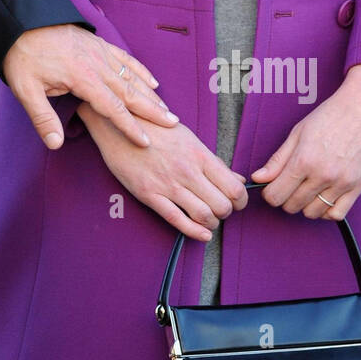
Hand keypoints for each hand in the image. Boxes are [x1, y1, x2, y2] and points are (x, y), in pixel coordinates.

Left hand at [1, 23, 178, 148]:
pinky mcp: (98, 43)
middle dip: (152, 110)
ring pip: (131, 76)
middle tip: (174, 124)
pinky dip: (140, 70)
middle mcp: (97, 64)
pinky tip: (152, 80)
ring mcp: (100, 52)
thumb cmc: (23, 56)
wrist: (22, 20)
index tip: (146, 142)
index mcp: (82, 78)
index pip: (112, 108)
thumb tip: (55, 144)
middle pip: (130, 91)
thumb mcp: (26, 89)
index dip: (130, 127)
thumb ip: (42, 117)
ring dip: (150, 93)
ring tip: (167, 109)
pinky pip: (125, 58)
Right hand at [79, 104, 248, 240]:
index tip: (238, 202)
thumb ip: (213, 161)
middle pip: (222, 205)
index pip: (233, 187)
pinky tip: (202, 234)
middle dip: (227, 213)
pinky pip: (177, 219)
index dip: (241, 200)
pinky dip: (194, 232)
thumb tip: (238, 179)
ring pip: (203, 215)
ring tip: (209, 219)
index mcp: (199, 154)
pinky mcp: (149, 194)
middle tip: (222, 211)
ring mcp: (168, 184)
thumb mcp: (188, 138)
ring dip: (212, 223)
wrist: (119, 125)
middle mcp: (187, 171)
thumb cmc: (155, 129)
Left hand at [251, 63, 360, 219]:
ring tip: (307, 189)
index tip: (272, 187)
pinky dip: (327, 211)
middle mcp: (323, 175)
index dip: (270, 193)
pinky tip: (324, 197)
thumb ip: (278, 159)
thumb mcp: (298, 132)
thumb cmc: (331, 115)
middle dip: (285, 198)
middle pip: (293, 206)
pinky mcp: (359, 186)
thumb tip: (258, 178)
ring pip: (313, 213)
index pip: (276, 195)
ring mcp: (342, 183)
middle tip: (289, 185)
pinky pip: (338, 214)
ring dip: (305, 205)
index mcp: (304, 160)